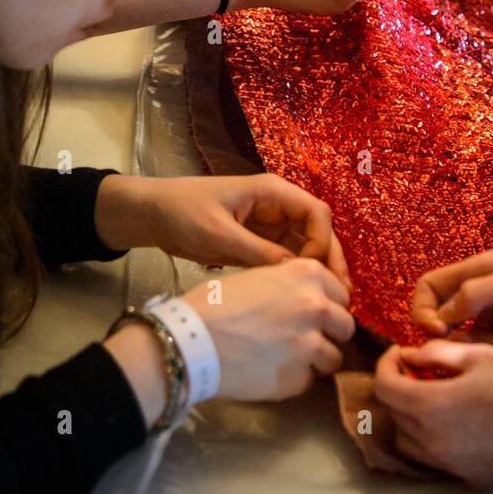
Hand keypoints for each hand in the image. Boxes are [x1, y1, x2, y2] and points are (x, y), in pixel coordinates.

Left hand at [95, 172, 349, 284]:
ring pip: (306, 245)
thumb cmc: (183, 214)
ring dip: (317, 270)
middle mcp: (277, 205)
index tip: (313, 272)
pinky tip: (301, 297)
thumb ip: (258, 253)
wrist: (151, 215)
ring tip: (329, 301)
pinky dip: (296, 274)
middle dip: (330, 259)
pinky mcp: (258, 240)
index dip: (323, 242)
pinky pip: (286, 256)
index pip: (316, 212)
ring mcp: (269, 223)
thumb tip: (296, 274)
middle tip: (341, 295)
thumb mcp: (220, 235)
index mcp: (272, 192)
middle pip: (317, 230)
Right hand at [183, 258, 354, 400]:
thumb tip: (312, 301)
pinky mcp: (297, 379)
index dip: (329, 305)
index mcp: (307, 274)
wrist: (191, 341)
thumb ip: (292, 287)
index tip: (315, 315)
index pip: (341, 294)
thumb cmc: (215, 303)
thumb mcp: (259, 277)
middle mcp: (316, 306)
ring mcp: (310, 344)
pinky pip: (308, 381)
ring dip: (316, 361)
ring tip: (286, 358)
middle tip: (304, 339)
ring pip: (334, 358)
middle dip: (330, 334)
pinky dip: (294, 379)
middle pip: (345, 326)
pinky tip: (269, 371)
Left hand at [374, 341, 492, 484]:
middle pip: (396, 417)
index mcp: (433, 406)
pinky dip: (436, 440)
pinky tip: (460, 421)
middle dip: (400, 390)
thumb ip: (436, 355)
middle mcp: (436, 443)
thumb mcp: (480, 355)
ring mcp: (454, 465)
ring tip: (437, 396)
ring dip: (413, 419)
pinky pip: (439, 460)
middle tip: (419, 370)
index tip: (399, 353)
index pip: (386, 388)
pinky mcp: (473, 477)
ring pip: (413, 444)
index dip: (386, 365)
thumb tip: (410, 356)